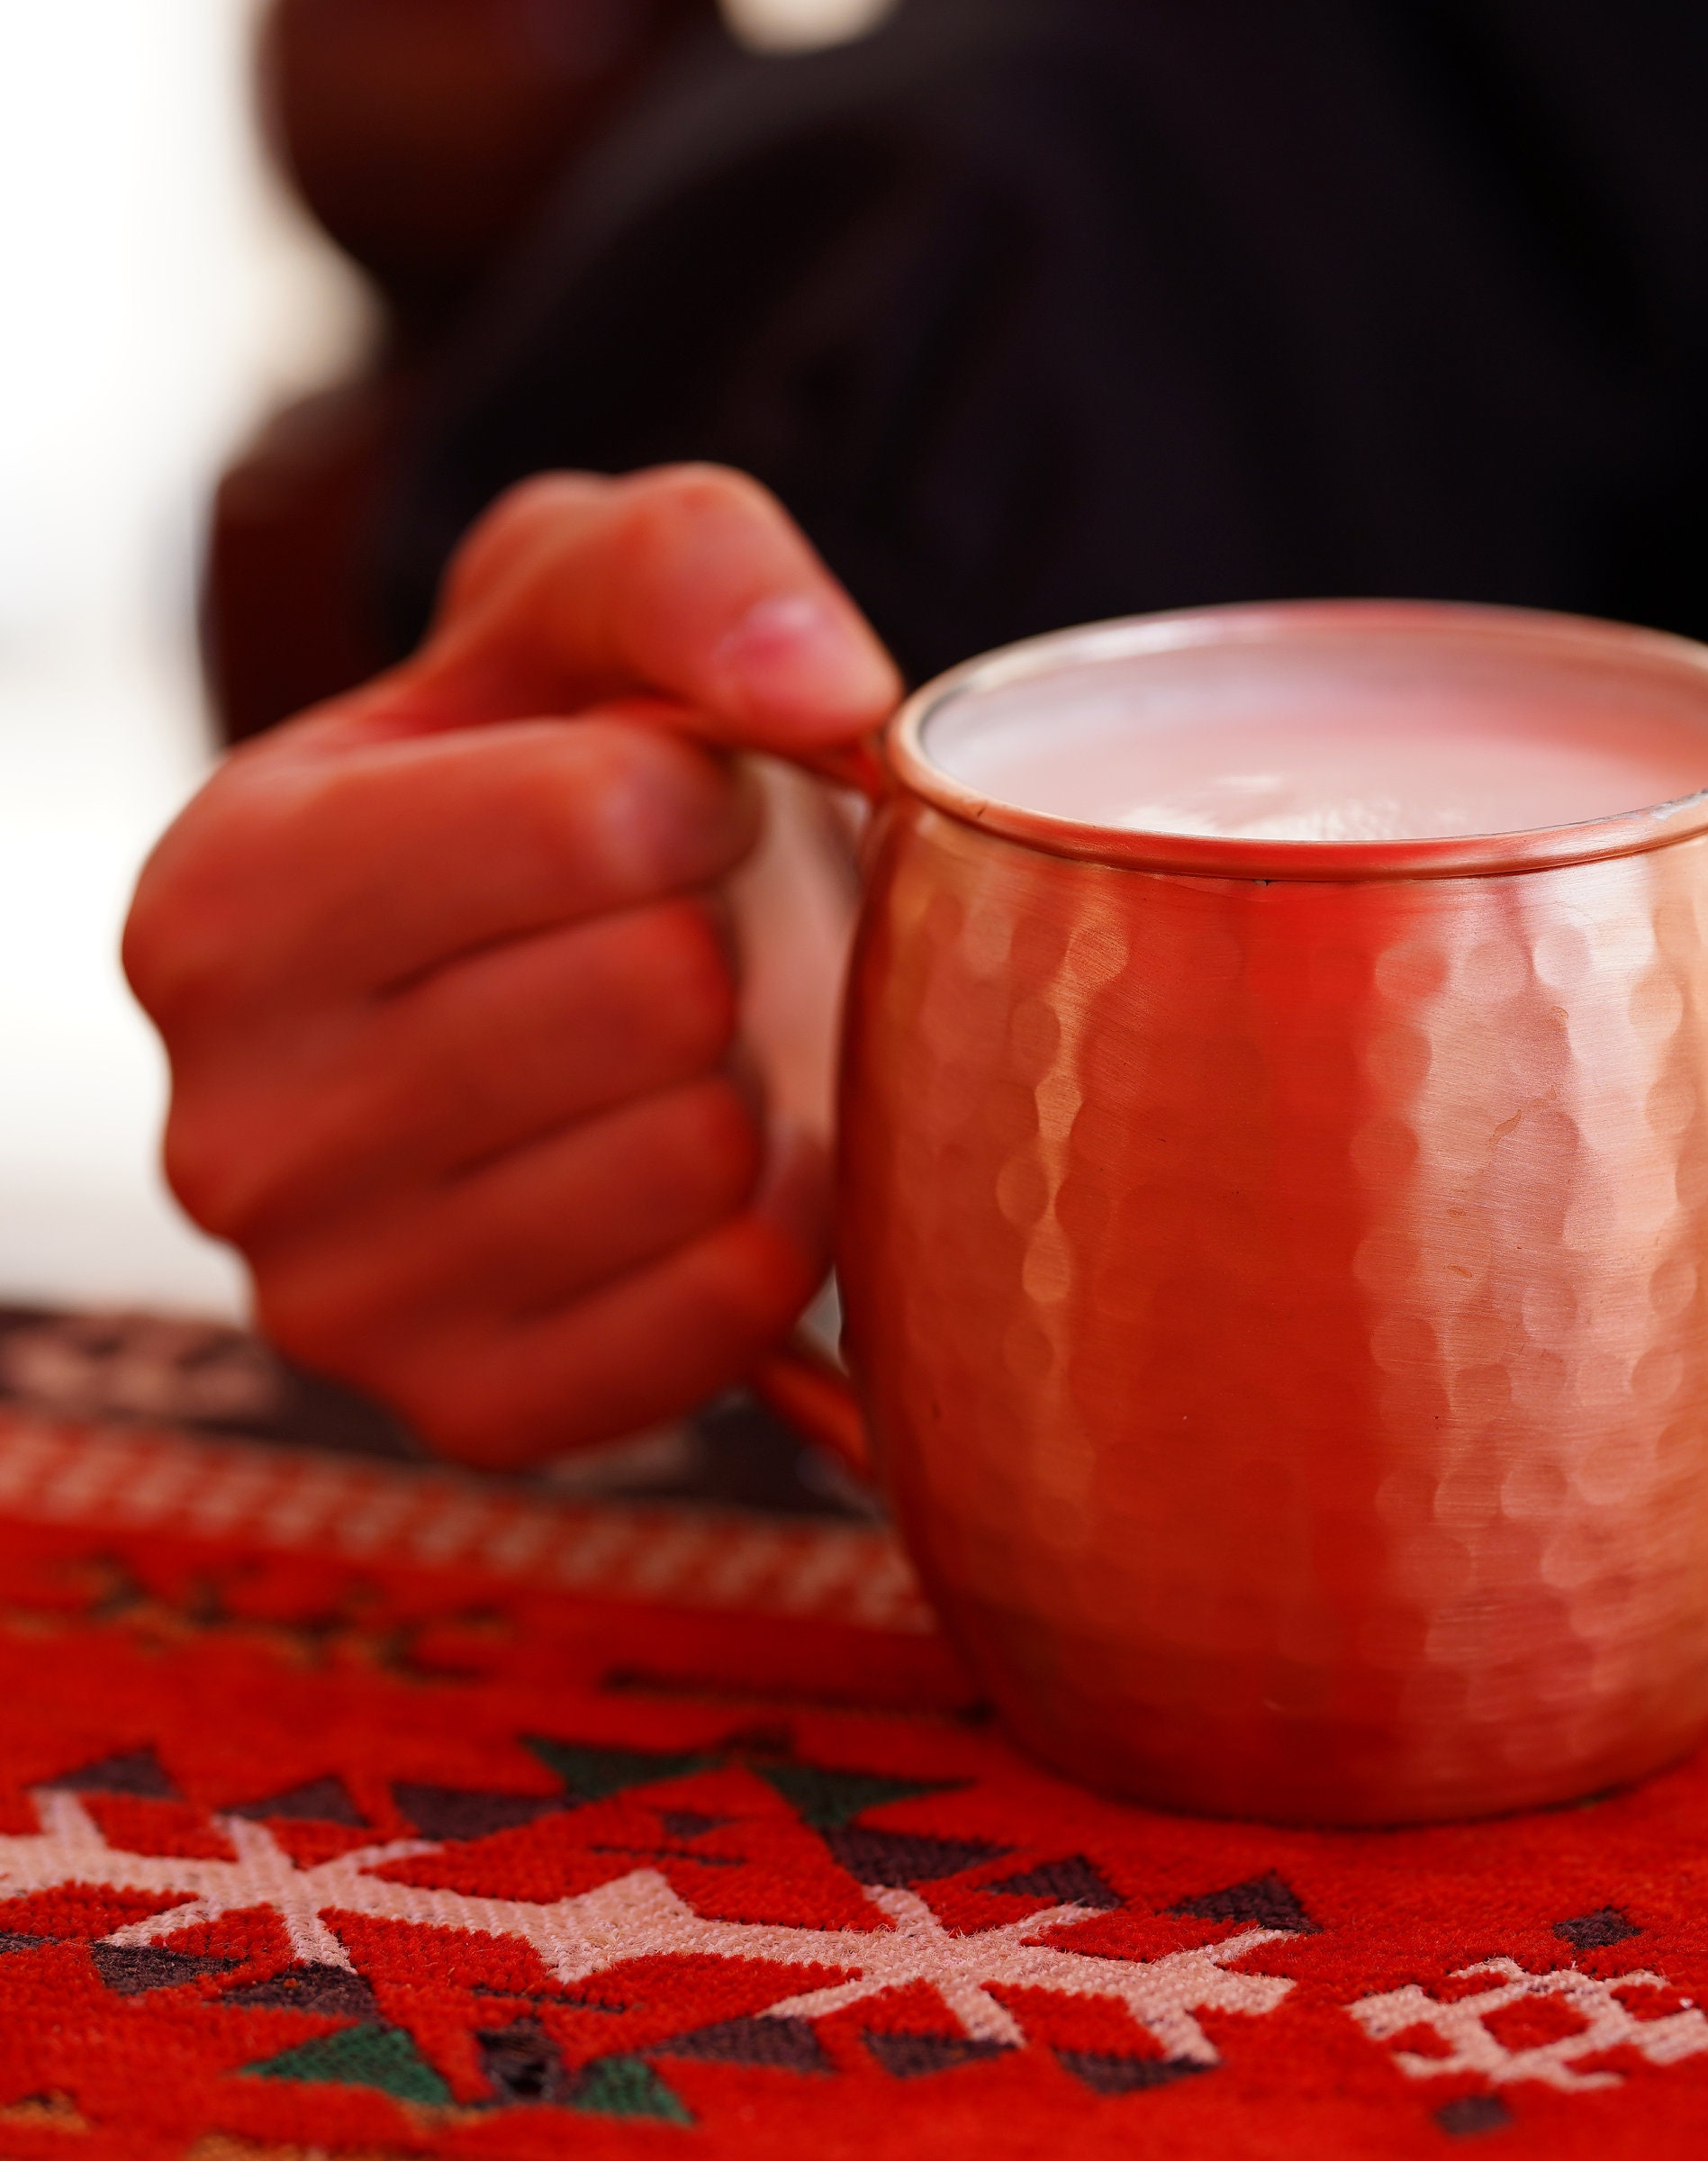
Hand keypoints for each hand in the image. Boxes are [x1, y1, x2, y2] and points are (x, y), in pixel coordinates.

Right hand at [125, 466, 898, 1465]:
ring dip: (749, 1085)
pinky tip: (703, 1174)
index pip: (598, 823)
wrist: (604, 994)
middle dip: (723, 944)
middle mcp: (228, 1124)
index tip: (659, 811)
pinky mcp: (471, 1414)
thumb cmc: (591, 792)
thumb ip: (693, 566)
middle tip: (674, 946)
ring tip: (677, 1056)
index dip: (700, 795)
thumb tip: (823, 690)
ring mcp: (334, 1299)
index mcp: (221, 899)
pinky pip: (724, 1308)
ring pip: (699, 1155)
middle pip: (660, 997)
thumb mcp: (599, 607)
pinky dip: (771, 1227)